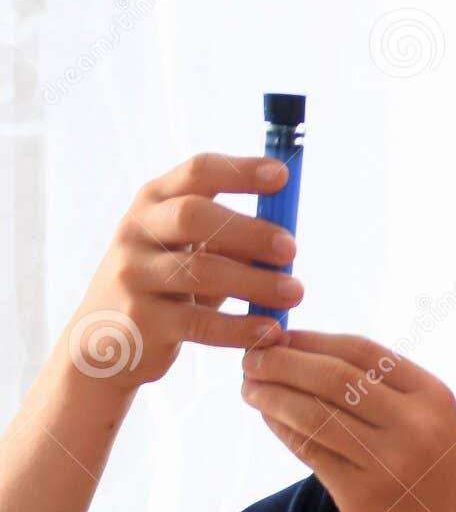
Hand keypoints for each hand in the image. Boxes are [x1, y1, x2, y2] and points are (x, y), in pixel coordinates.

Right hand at [65, 153, 303, 392]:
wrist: (104, 340)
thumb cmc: (163, 286)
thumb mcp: (187, 251)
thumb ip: (228, 238)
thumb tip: (287, 235)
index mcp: (153, 202)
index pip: (198, 172)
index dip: (241, 171)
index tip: (282, 176)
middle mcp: (136, 231)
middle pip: (193, 216)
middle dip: (249, 231)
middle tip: (292, 249)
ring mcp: (134, 275)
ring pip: (200, 272)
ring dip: (254, 283)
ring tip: (295, 294)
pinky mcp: (141, 320)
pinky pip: (199, 322)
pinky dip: (239, 327)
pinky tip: (271, 330)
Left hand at [239, 328, 455, 511]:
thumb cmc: (440, 483)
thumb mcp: (436, 426)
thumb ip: (389, 394)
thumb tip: (315, 355)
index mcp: (434, 397)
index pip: (362, 351)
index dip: (313, 339)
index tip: (282, 335)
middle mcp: (414, 425)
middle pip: (332, 376)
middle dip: (283, 360)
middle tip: (251, 356)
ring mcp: (387, 462)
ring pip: (313, 413)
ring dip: (271, 394)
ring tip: (249, 386)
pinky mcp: (360, 495)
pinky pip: (309, 451)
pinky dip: (282, 428)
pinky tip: (268, 417)